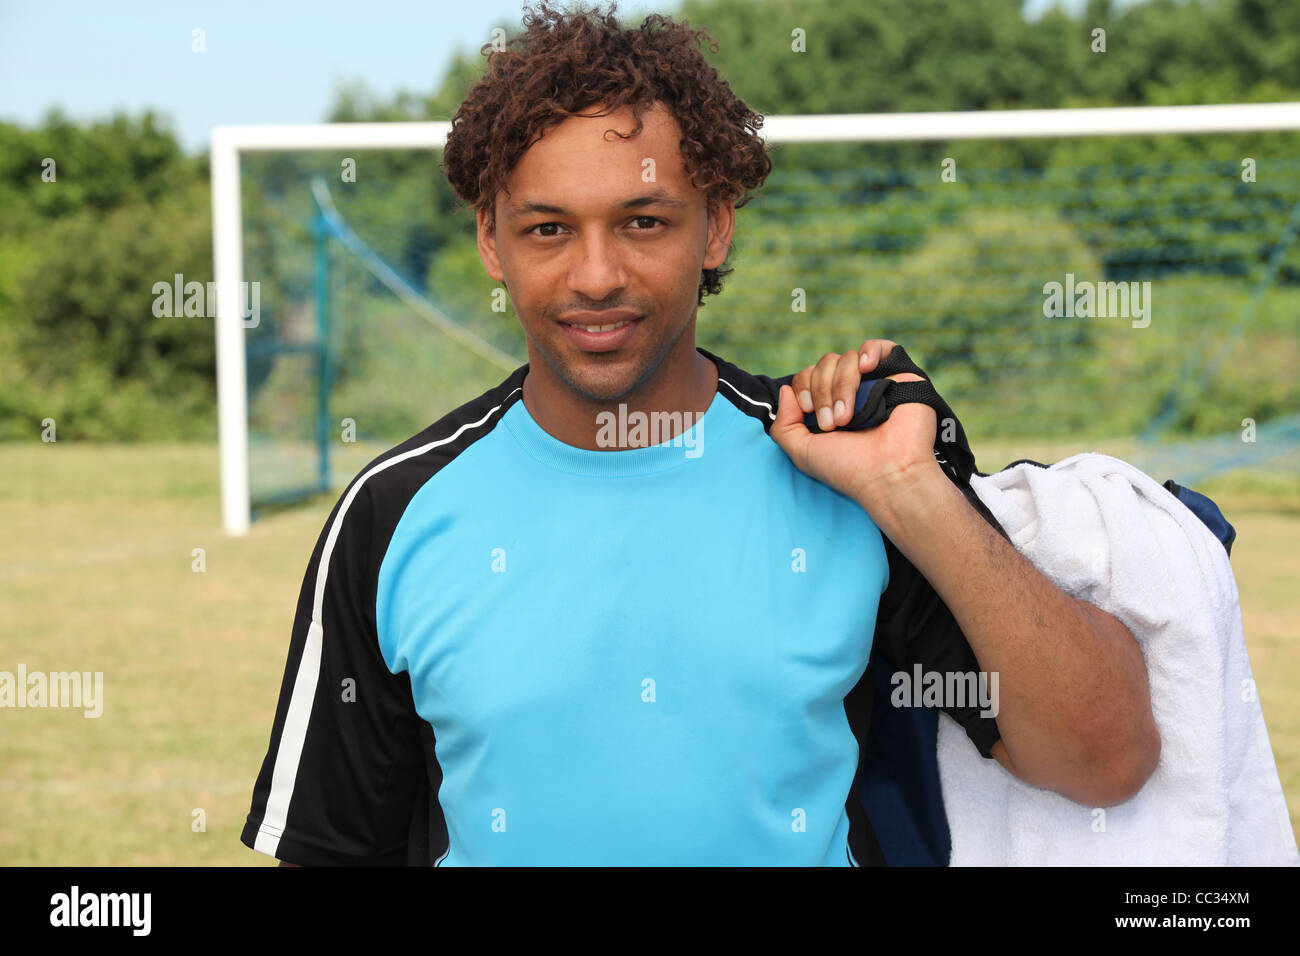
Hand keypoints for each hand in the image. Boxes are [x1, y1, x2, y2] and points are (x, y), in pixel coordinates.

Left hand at [770, 340, 939, 505]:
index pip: (808, 376)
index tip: (811, 412)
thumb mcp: (802, 452)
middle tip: (832, 423)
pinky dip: (870, 351)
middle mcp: (852, 391)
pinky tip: (866, 368)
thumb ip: (783, 425)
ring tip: (848, 416)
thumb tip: (785, 389)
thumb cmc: (848, 468)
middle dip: (822, 391)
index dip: (804, 388)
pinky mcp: (900, 375)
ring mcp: (876, 382)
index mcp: (830, 405)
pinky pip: (882, 346)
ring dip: (842, 386)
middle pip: (825, 364)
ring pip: (847, 358)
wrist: (888, 474)